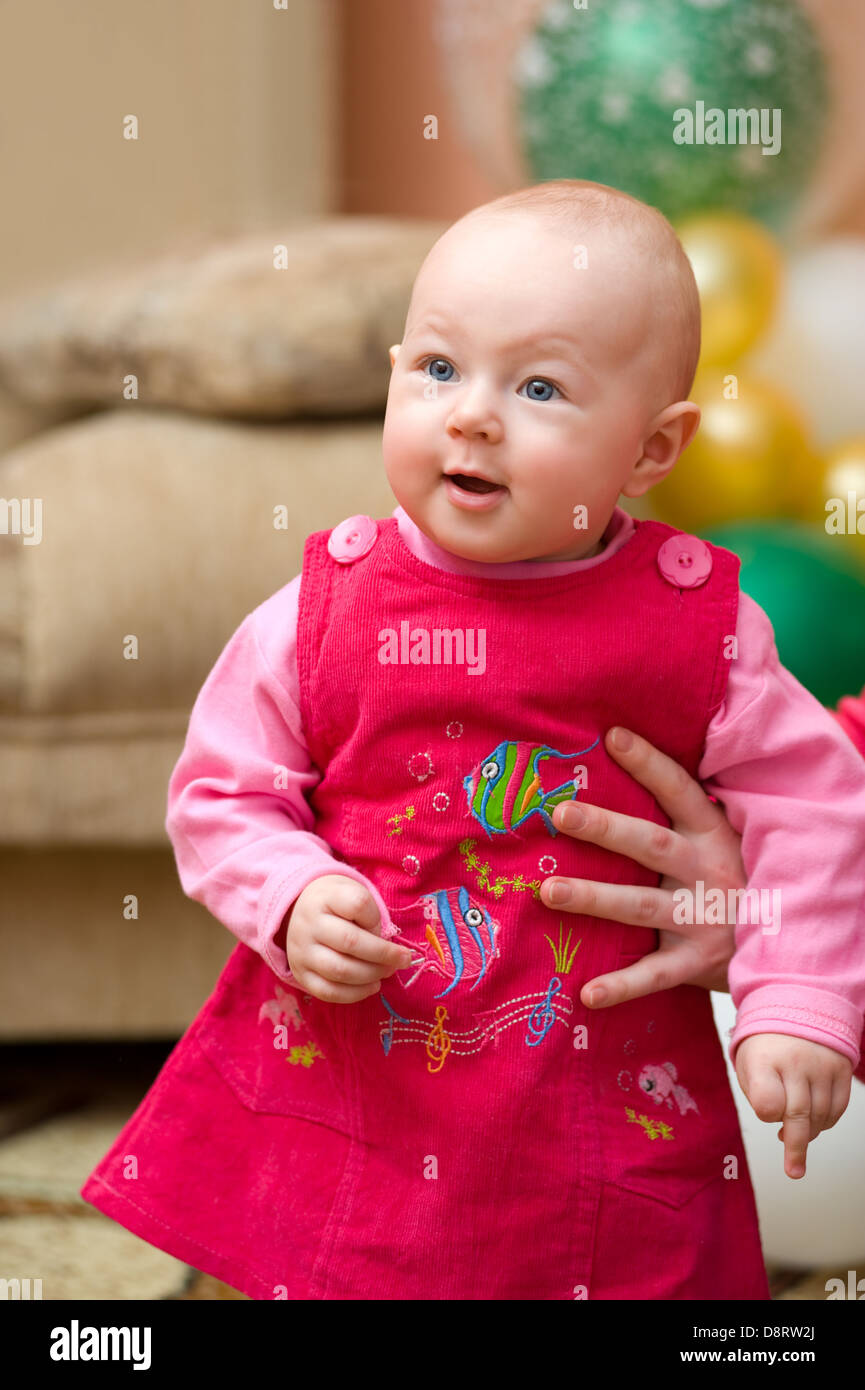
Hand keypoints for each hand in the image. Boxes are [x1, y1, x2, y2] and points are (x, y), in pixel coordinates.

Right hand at [283, 874, 413, 1002]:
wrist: (299, 912)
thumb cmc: (337, 905)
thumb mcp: (352, 894)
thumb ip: (370, 916)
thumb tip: (386, 953)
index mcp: (325, 897)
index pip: (357, 904)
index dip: (376, 918)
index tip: (384, 927)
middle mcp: (309, 923)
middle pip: (350, 941)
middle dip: (383, 954)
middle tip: (403, 959)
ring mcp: (301, 951)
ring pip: (339, 970)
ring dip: (372, 975)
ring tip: (387, 972)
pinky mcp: (300, 974)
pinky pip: (328, 992)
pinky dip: (355, 993)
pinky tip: (372, 986)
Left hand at [539, 726, 741, 1008]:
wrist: (785, 943)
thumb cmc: (735, 875)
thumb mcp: (722, 836)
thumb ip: (681, 811)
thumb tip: (619, 753)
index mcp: (713, 833)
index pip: (679, 790)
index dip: (648, 763)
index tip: (612, 737)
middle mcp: (707, 872)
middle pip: (650, 844)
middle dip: (606, 828)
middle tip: (562, 813)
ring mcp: (701, 918)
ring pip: (641, 906)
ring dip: (594, 899)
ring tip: (549, 891)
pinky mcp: (696, 963)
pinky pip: (654, 975)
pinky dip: (622, 987)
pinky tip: (586, 992)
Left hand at [734, 1033, 852, 1177]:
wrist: (795, 1007)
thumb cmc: (766, 1047)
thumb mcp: (748, 1065)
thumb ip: (760, 1098)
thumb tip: (782, 1131)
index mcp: (763, 1060)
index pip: (767, 1102)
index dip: (767, 1113)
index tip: (768, 1114)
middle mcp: (795, 1062)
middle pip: (797, 1115)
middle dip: (795, 1147)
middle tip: (793, 1170)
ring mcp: (821, 1065)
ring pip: (820, 1116)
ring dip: (809, 1133)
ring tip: (797, 1135)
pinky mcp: (840, 1069)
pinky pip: (837, 1108)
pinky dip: (826, 1122)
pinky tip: (814, 1123)